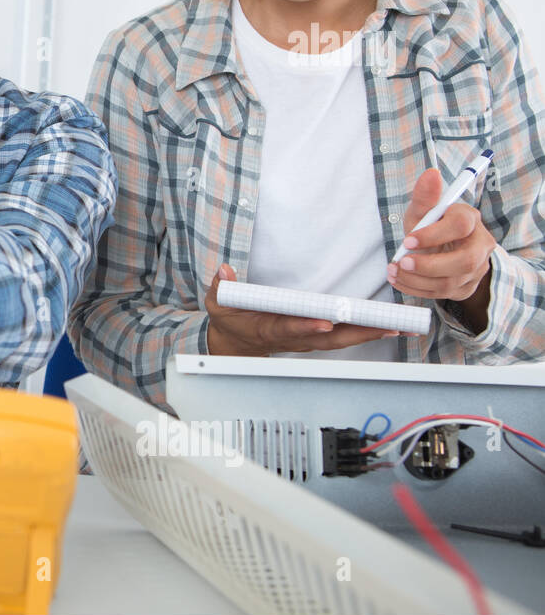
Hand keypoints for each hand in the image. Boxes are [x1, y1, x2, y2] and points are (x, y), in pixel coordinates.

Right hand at [204, 265, 400, 355]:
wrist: (235, 345)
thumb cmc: (230, 322)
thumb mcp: (218, 303)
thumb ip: (222, 286)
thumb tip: (225, 270)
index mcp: (268, 329)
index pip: (288, 328)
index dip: (306, 326)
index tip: (324, 322)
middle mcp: (291, 338)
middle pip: (327, 339)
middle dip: (355, 333)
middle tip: (383, 325)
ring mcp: (304, 340)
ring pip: (339, 341)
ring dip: (367, 334)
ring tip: (395, 325)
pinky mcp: (313, 338)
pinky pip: (342, 338)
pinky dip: (363, 333)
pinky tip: (385, 327)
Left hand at [387, 169, 494, 320]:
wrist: (441, 249)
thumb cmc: (431, 226)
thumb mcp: (424, 210)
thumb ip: (425, 195)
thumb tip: (431, 174)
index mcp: (470, 220)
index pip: (460, 226)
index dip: (434, 234)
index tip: (408, 239)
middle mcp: (479, 245)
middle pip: (464, 261)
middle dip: (428, 265)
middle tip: (400, 262)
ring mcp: (475, 270)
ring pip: (450, 282)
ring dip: (416, 279)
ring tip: (393, 271)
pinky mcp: (465, 288)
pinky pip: (441, 294)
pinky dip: (416, 289)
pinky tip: (399, 280)